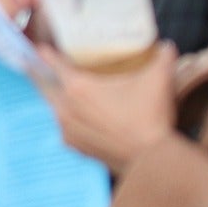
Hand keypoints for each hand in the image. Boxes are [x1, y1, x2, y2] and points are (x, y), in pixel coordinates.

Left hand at [35, 43, 176, 173]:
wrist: (154, 160)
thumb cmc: (151, 117)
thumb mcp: (159, 79)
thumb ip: (163, 56)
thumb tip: (167, 46)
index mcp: (78, 87)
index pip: (52, 62)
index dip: (45, 52)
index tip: (40, 46)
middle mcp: (65, 108)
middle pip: (43, 85)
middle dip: (40, 73)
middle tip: (40, 64)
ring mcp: (68, 130)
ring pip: (52, 107)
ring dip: (54, 96)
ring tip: (60, 88)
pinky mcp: (76, 148)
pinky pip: (64, 127)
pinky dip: (67, 119)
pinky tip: (76, 116)